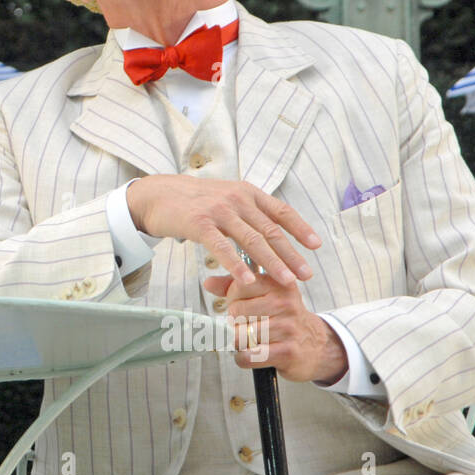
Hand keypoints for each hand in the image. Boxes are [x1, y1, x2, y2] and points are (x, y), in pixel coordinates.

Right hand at [126, 175, 321, 286]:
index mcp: (247, 192)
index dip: (300, 228)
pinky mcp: (200, 224)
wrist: (158, 194)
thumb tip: (270, 232)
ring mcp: (219, 211)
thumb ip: (247, 211)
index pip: (280, 211)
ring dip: (272, 263)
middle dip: (292, 254)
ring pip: (252, 240)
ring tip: (286, 281)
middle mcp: (237, 199)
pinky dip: (237, 265)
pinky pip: (223, 248)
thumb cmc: (193, 201)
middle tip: (307, 274)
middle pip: (271, 230)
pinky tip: (247, 279)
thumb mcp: (225, 198)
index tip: (316, 245)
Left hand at [203, 264, 348, 383]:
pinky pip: (248, 356)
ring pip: (239, 336)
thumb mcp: (264, 295)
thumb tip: (208, 283)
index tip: (245, 306)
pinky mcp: (287, 352)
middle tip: (249, 326)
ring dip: (240, 342)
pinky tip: (254, 354)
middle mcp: (284, 303)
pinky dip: (244, 358)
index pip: (238, 286)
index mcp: (277, 284)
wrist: (317, 345)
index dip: (233, 299)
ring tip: (253, 340)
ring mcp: (287, 328)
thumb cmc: (282, 318)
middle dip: (235, 323)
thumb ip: (233, 286)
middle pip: (235, 312)